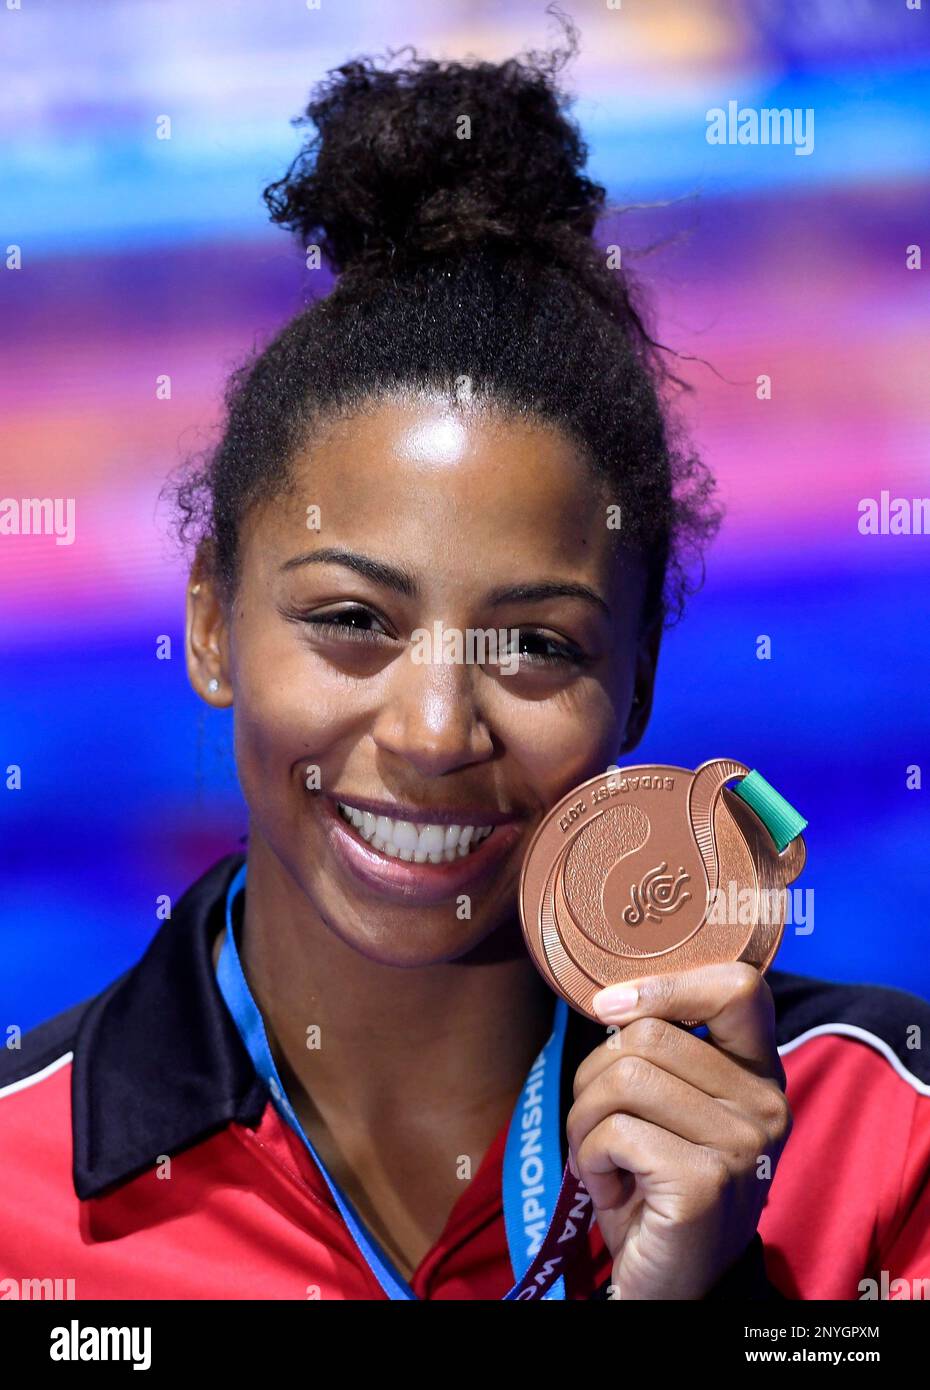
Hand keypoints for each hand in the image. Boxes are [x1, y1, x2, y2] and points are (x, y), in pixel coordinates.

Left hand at [566, 963, 790, 1299]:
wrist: (672, 1282)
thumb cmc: (655, 1184)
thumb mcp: (669, 1106)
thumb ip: (660, 1051)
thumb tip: (610, 997)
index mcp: (760, 1074)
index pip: (738, 987)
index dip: (665, 985)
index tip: (610, 1008)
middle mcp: (766, 1104)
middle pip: (648, 1033)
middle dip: (593, 1076)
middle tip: (598, 1125)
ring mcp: (742, 1145)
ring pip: (623, 1078)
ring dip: (585, 1120)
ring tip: (602, 1157)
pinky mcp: (705, 1183)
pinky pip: (614, 1132)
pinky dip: (590, 1158)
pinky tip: (613, 1188)